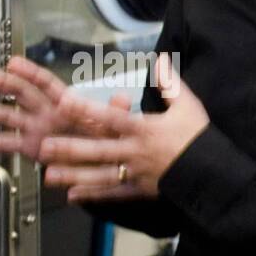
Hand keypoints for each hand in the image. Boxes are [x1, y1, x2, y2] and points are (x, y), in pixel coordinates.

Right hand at [0, 57, 130, 162]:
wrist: (102, 161)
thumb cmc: (107, 137)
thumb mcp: (114, 125)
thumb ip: (115, 113)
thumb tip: (122, 100)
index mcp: (64, 103)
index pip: (45, 83)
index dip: (29, 73)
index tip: (12, 63)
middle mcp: (46, 112)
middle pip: (20, 93)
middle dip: (0, 83)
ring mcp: (35, 129)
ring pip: (8, 117)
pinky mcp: (29, 147)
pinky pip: (6, 144)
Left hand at [40, 53, 209, 202]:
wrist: (213, 174)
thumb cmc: (198, 138)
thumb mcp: (187, 106)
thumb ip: (170, 83)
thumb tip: (160, 59)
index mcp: (144, 129)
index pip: (110, 118)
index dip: (86, 110)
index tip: (64, 103)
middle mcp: (134, 152)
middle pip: (97, 150)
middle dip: (70, 148)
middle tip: (43, 147)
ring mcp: (134, 173)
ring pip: (99, 174)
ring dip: (73, 175)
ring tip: (48, 175)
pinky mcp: (138, 189)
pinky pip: (112, 193)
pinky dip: (93, 196)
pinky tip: (73, 196)